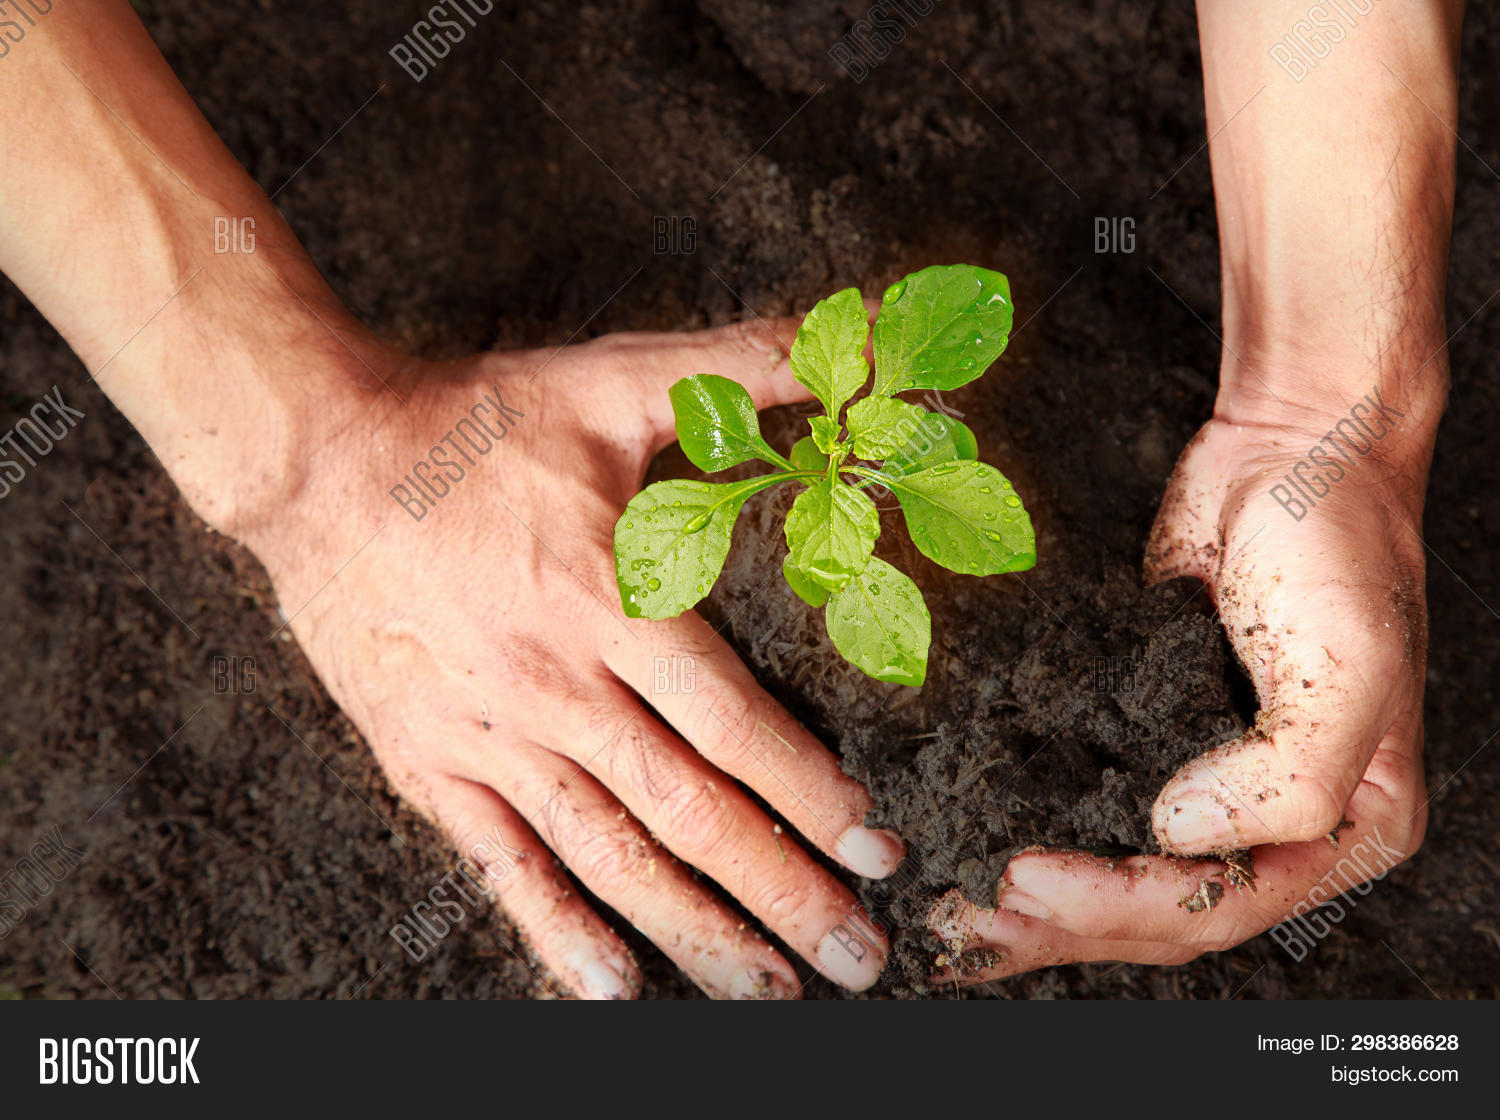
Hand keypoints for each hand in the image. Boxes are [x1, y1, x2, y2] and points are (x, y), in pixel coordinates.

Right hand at [240, 319, 904, 998]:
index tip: (877, 845)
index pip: (734, 724)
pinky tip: (615, 987)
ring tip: (769, 988)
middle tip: (860, 955)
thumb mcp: (615, 380)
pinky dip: (557, 931)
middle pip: (689, 811)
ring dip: (697, 931)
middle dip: (784, 890)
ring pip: (608, 855)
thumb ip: (742, 369)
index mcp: (612, 599)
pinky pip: (499, 862)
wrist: (318, 457)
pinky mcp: (428, 761)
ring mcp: (489, 733)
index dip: (812, 792)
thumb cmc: (477, 422)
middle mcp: (558, 684)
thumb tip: (862, 337)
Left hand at [926, 386, 1439, 982]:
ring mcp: (1203, 783)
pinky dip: (1033, 823)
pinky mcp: (1143, 732)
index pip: (1218, 903)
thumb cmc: (1338, 551)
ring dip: (1035, 901)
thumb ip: (1287, 778)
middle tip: (968, 917)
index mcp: (1343, 831)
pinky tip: (972, 834)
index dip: (1117, 905)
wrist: (1286, 452)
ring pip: (1113, 869)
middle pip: (1155, 909)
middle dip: (1060, 922)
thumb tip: (1172, 830)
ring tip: (954, 907)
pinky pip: (1085, 798)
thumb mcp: (1349, 672)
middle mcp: (1269, 823)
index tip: (1028, 875)